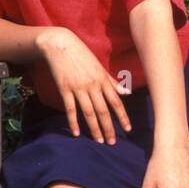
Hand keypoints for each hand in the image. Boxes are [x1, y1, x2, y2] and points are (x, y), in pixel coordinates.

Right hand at [36, 27, 131, 143]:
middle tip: (113, 142)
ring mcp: (78, 87)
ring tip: (99, 141)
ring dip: (94, 128)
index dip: (123, 116)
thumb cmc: (82, 56)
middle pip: (103, 110)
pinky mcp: (64, 89)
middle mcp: (92, 85)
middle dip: (109, 127)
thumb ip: (112, 81)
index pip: (116, 101)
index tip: (128, 129)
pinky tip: (77, 134)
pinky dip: (74, 122)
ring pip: (88, 112)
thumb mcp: (99, 67)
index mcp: (103, 79)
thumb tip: (127, 93)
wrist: (60, 44)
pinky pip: (70, 109)